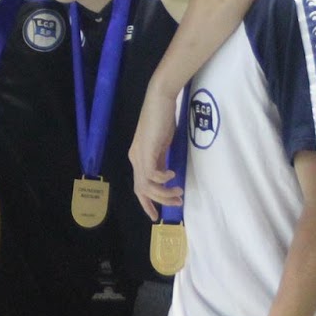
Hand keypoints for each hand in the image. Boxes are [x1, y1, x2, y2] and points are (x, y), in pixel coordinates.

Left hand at [129, 82, 182, 219]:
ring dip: (164, 192)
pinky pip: (152, 173)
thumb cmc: (163, 119)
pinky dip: (163, 178)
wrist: (160, 100)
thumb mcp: (162, 144)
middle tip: (178, 202)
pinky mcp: (146, 150)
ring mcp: (140, 155)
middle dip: (160, 201)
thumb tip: (167, 175)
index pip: (139, 187)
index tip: (155, 215)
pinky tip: (173, 174)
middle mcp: (136, 159)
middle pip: (142, 190)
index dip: (146, 203)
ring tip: (179, 191)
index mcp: (138, 158)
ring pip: (147, 185)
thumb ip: (161, 159)